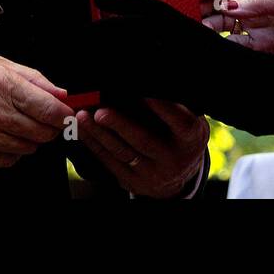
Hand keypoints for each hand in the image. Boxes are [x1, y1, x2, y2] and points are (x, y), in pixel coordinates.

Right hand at [0, 52, 70, 169]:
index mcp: (4, 86)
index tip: (68, 115)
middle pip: (42, 132)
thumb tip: (61, 94)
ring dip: (29, 138)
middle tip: (43, 118)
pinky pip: (9, 161)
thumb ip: (35, 80)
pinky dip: (11, 151)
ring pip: (28, 148)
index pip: (49, 109)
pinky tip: (0, 135)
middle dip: (49, 126)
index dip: (64, 115)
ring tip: (14, 122)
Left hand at [72, 0, 273, 141]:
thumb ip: (181, 44)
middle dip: (94, 37)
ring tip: (70, 70)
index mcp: (188, 25)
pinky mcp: (176, 86)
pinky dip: (112, 86)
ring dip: (94, 63)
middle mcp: (181, 38)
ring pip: (125, 58)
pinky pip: (136, 84)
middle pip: (127, 31)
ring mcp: (179, 61)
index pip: (148, 6)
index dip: (121, 0)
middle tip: (70, 42)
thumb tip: (151, 38)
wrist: (264, 94)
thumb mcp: (206, 51)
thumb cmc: (237, 74)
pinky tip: (94, 92)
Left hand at [77, 99, 208, 196]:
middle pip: (144, 140)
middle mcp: (174, 160)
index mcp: (191, 138)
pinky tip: (84, 131)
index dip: (162, 107)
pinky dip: (95, 145)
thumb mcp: (185, 119)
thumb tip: (143, 91)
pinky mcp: (135, 183)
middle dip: (120, 124)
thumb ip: (171, 107)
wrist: (179, 174)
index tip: (143, 93)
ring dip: (100, 134)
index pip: (178, 121)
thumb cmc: (179, 134)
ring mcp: (153, 174)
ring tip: (83, 117)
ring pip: (122, 153)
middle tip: (101, 111)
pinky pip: (111, 163)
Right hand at [198, 0, 273, 51]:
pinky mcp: (261, 48)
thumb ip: (260, 1)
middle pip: (219, 3)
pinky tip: (212, 47)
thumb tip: (231, 7)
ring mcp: (257, 26)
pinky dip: (221, 47)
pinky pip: (235, 46)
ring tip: (194, 31)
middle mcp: (256, 5)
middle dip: (201, 6)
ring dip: (208, 27)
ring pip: (223, 25)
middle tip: (184, 14)